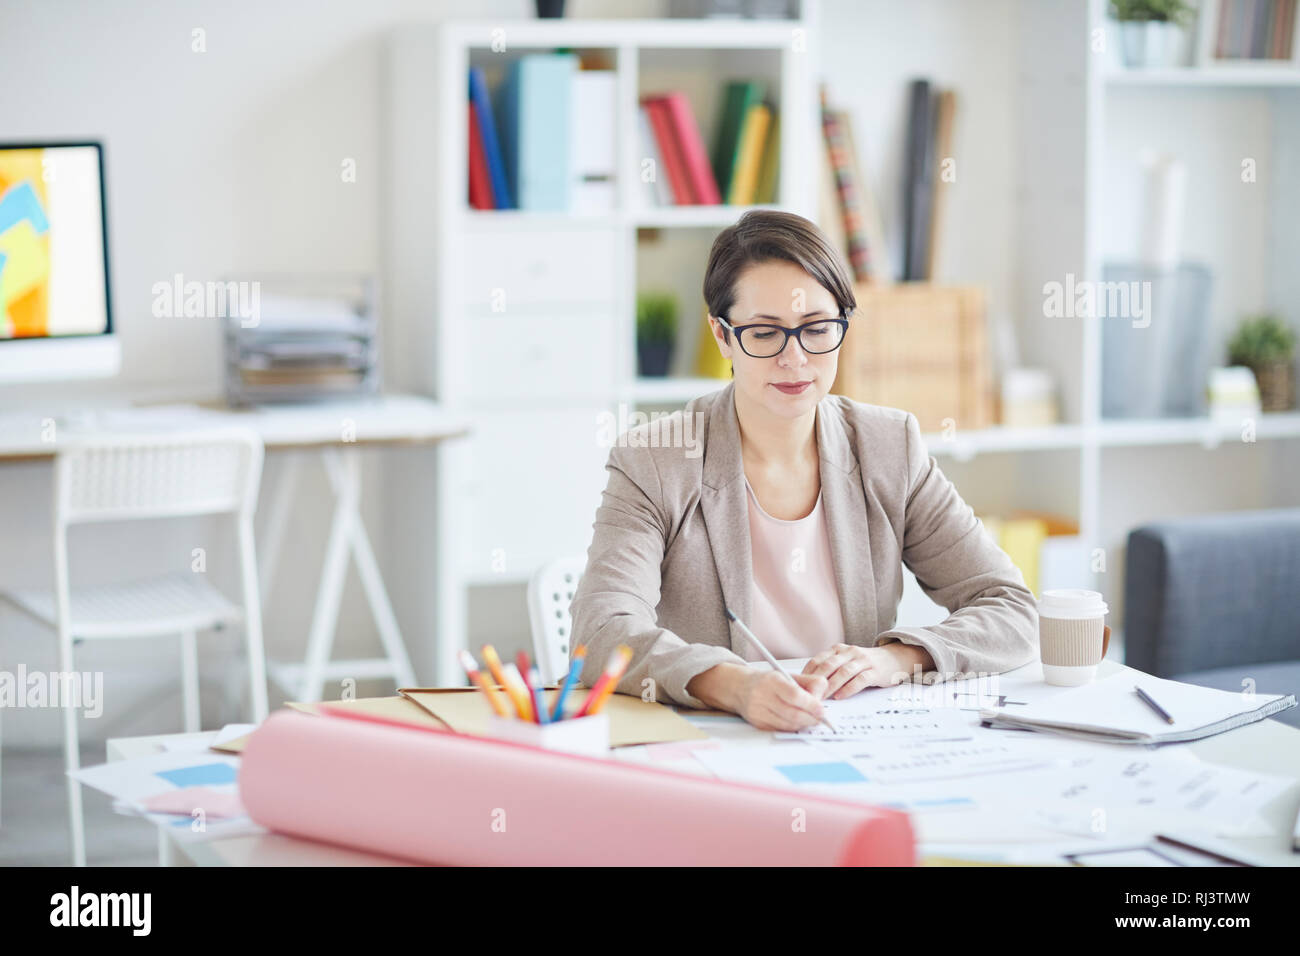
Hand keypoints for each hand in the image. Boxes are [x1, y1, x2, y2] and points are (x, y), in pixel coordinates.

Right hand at [733, 669, 828, 731]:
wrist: (740, 687)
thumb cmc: (768, 681)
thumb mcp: (788, 675)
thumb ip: (809, 683)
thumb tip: (822, 700)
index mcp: (772, 680)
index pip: (795, 695)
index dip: (812, 705)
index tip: (822, 711)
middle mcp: (762, 696)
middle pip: (793, 714)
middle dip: (811, 718)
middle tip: (820, 718)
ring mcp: (758, 712)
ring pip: (788, 725)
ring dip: (803, 724)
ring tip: (809, 719)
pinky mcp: (757, 724)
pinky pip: (781, 730)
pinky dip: (793, 727)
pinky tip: (796, 721)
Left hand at [802, 643, 918, 698]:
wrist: (893, 658)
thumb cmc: (864, 664)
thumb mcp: (846, 661)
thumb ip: (830, 669)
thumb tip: (808, 685)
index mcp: (839, 649)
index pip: (818, 659)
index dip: (807, 673)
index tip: (799, 686)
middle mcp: (850, 652)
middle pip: (829, 665)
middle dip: (817, 681)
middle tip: (807, 695)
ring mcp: (863, 660)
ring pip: (843, 672)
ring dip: (831, 686)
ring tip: (822, 698)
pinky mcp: (875, 671)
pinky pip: (860, 679)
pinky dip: (849, 689)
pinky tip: (841, 697)